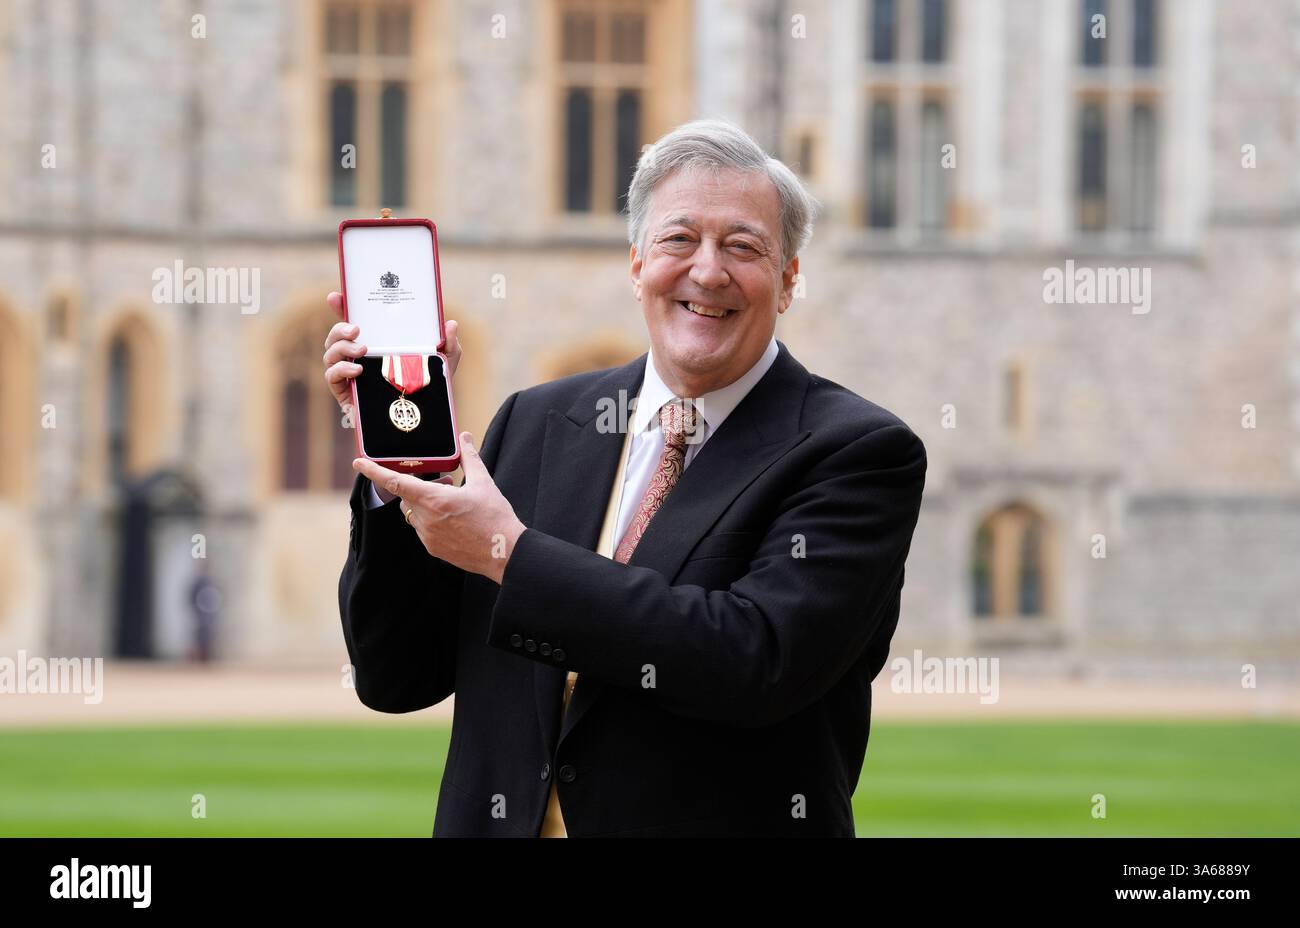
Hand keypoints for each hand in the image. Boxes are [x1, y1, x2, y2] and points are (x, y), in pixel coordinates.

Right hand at [323, 290, 462, 411]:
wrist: (422, 417)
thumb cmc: (429, 387)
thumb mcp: (443, 362)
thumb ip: (448, 343)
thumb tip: (450, 324)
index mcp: (376, 343)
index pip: (354, 322)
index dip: (342, 308)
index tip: (336, 297)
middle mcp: (358, 357)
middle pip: (335, 337)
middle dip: (339, 328)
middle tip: (356, 330)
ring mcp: (349, 375)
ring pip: (330, 354)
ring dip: (341, 348)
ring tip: (362, 349)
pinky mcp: (345, 393)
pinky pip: (331, 377)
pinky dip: (341, 370)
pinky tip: (358, 371)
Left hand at [351, 431, 525, 584]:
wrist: (505, 552)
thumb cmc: (494, 518)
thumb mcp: (484, 483)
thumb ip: (470, 458)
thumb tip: (464, 438)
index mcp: (434, 500)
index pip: (395, 482)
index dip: (374, 471)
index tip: (358, 463)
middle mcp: (426, 519)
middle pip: (406, 497)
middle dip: (419, 488)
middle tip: (446, 485)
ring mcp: (428, 537)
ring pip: (414, 514)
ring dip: (426, 505)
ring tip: (453, 504)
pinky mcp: (434, 549)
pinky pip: (423, 530)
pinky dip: (433, 521)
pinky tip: (455, 522)